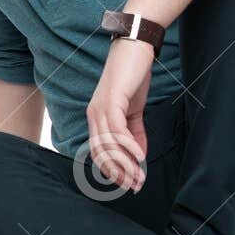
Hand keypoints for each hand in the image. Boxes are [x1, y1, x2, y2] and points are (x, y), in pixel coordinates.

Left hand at [86, 37, 153, 192]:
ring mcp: (100, 108)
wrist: (135, 48)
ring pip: (108, 145)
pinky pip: (117, 130)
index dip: (114, 170)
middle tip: (136, 185)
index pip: (99, 152)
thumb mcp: (135, 110)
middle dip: (119, 173)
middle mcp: (94, 115)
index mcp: (97, 118)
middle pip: (101, 153)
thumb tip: (139, 157)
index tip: (131, 183)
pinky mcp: (111, 101)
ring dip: (125, 164)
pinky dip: (128, 146)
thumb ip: (135, 133)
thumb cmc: (133, 77)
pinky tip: (140, 157)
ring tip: (140, 176)